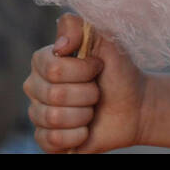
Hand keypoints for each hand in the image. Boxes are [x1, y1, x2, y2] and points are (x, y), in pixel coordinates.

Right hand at [25, 13, 150, 153]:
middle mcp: (35, 86)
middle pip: (54, 95)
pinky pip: (52, 141)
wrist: (134, 106)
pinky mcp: (46, 138)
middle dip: (88, 94)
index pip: (54, 68)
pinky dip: (77, 135)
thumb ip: (81, 28)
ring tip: (92, 109)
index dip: (83, 70)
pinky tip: (85, 129)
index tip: (98, 66)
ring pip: (53, 118)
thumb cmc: (119, 72)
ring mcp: (38, 113)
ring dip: (84, 115)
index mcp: (45, 60)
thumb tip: (61, 45)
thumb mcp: (107, 40)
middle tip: (97, 91)